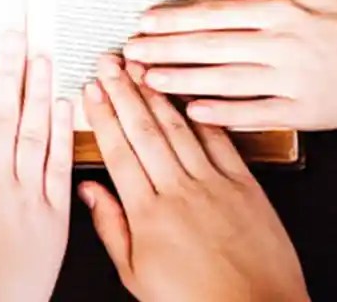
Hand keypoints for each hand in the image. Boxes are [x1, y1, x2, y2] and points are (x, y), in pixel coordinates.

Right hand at [0, 35, 72, 301]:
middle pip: (3, 116)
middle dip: (8, 71)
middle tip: (15, 35)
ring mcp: (29, 198)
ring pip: (35, 133)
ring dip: (39, 90)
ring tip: (42, 56)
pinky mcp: (55, 215)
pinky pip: (60, 166)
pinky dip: (64, 133)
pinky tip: (66, 103)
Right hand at [80, 56, 306, 301]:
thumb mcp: (137, 275)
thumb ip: (111, 228)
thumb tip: (91, 191)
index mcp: (148, 213)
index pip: (118, 151)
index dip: (103, 115)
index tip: (91, 88)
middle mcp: (178, 190)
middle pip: (143, 129)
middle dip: (123, 90)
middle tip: (110, 60)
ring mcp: (214, 184)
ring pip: (178, 128)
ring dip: (157, 93)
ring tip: (142, 66)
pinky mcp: (246, 185)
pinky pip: (220, 141)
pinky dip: (204, 115)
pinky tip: (191, 95)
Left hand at [127, 0, 336, 129]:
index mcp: (279, 8)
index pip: (213, 15)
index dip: (174, 21)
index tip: (142, 25)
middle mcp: (281, 43)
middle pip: (210, 47)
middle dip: (165, 51)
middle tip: (129, 55)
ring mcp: (292, 79)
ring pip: (226, 80)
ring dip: (182, 81)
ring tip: (149, 82)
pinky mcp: (304, 111)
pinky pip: (255, 112)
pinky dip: (223, 113)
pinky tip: (192, 112)